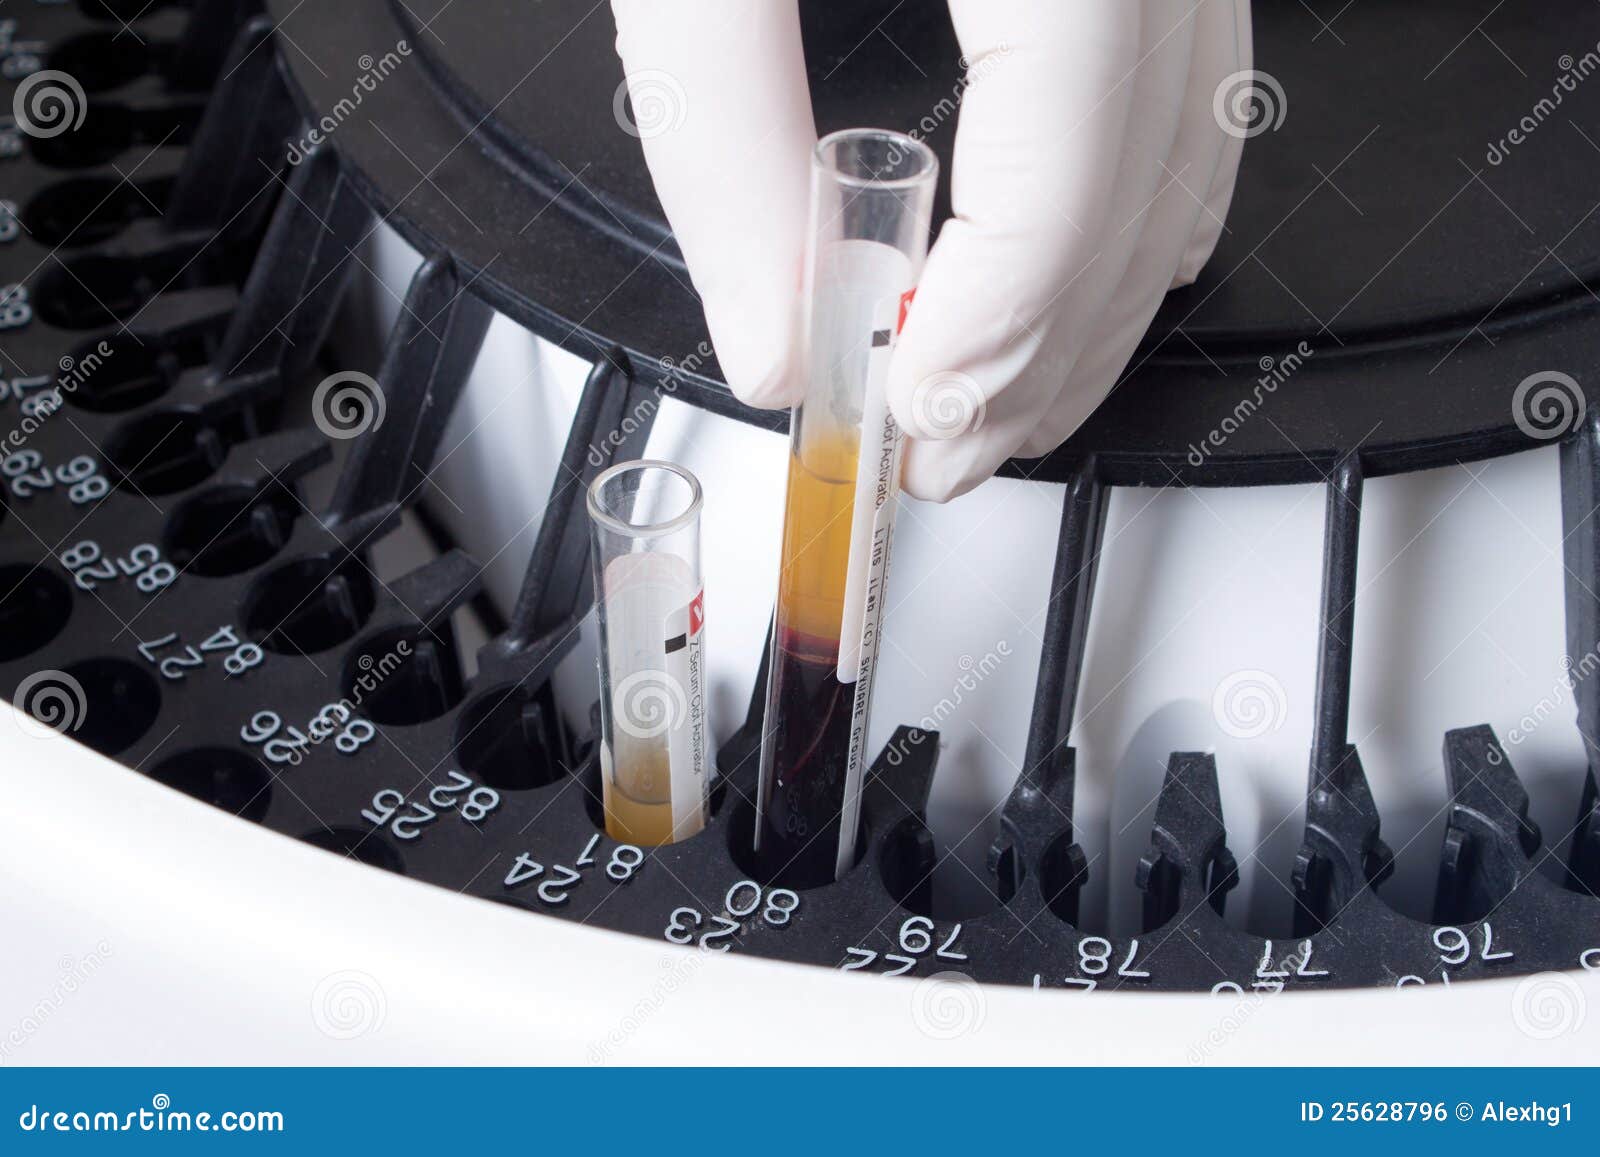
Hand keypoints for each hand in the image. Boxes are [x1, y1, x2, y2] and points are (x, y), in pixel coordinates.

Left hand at [611, 1, 1250, 500]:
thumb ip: (721, 143)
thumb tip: (774, 337)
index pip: (1077, 155)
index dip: (1008, 314)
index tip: (919, 410)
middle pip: (1141, 179)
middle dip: (1043, 353)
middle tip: (944, 458)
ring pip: (1188, 152)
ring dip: (1095, 307)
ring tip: (998, 408)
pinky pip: (1199, 90)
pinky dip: (1145, 211)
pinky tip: (1093, 285)